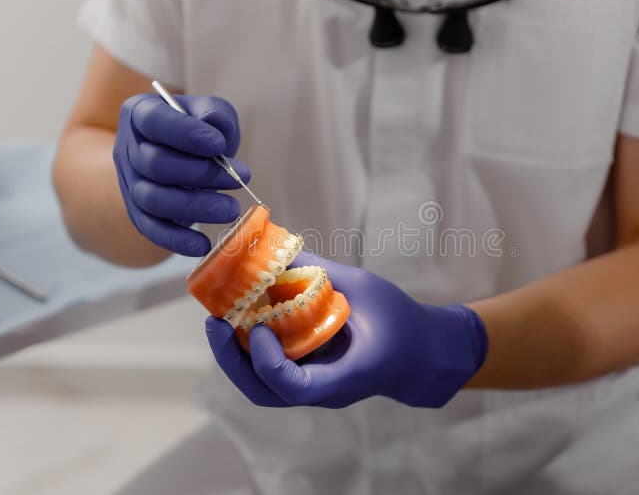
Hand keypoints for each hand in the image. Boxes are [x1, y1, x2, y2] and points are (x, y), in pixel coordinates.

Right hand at [113, 94, 250, 256]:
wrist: (183, 155)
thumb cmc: (200, 128)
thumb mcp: (211, 111)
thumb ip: (215, 114)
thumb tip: (213, 126)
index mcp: (141, 113)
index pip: (155, 121)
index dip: (185, 133)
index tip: (218, 145)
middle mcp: (128, 148)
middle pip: (155, 164)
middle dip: (200, 174)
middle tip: (238, 180)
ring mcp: (131, 183)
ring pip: (153, 199)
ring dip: (195, 207)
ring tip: (231, 209)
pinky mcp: (139, 212)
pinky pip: (152, 229)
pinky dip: (175, 240)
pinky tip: (202, 245)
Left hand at [205, 251, 488, 407]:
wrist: (422, 354)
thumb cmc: (400, 322)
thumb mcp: (366, 288)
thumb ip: (321, 270)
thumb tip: (279, 245)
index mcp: (344, 377)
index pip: (294, 387)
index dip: (268, 360)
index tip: (262, 325)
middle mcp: (323, 390)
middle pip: (265, 392)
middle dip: (232, 360)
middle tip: (216, 321)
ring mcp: (314, 388)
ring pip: (262, 385)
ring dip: (236, 354)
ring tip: (221, 317)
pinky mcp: (310, 377)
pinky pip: (271, 371)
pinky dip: (251, 348)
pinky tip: (244, 317)